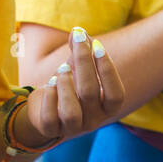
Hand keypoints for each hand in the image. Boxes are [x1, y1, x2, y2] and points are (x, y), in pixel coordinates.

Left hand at [17, 29, 124, 147]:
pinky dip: (49, 98)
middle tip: (77, 40)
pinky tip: (49, 83)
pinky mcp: (51, 130)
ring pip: (71, 113)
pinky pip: (50, 119)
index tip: (97, 44)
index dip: (108, 70)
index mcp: (107, 108)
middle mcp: (93, 121)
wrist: (46, 108)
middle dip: (83, 62)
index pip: (116, 95)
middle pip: (90, 94)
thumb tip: (78, 31)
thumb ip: (80, 50)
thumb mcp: (78, 67)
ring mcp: (72, 128)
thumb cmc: (70, 84)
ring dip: (65, 85)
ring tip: (62, 68)